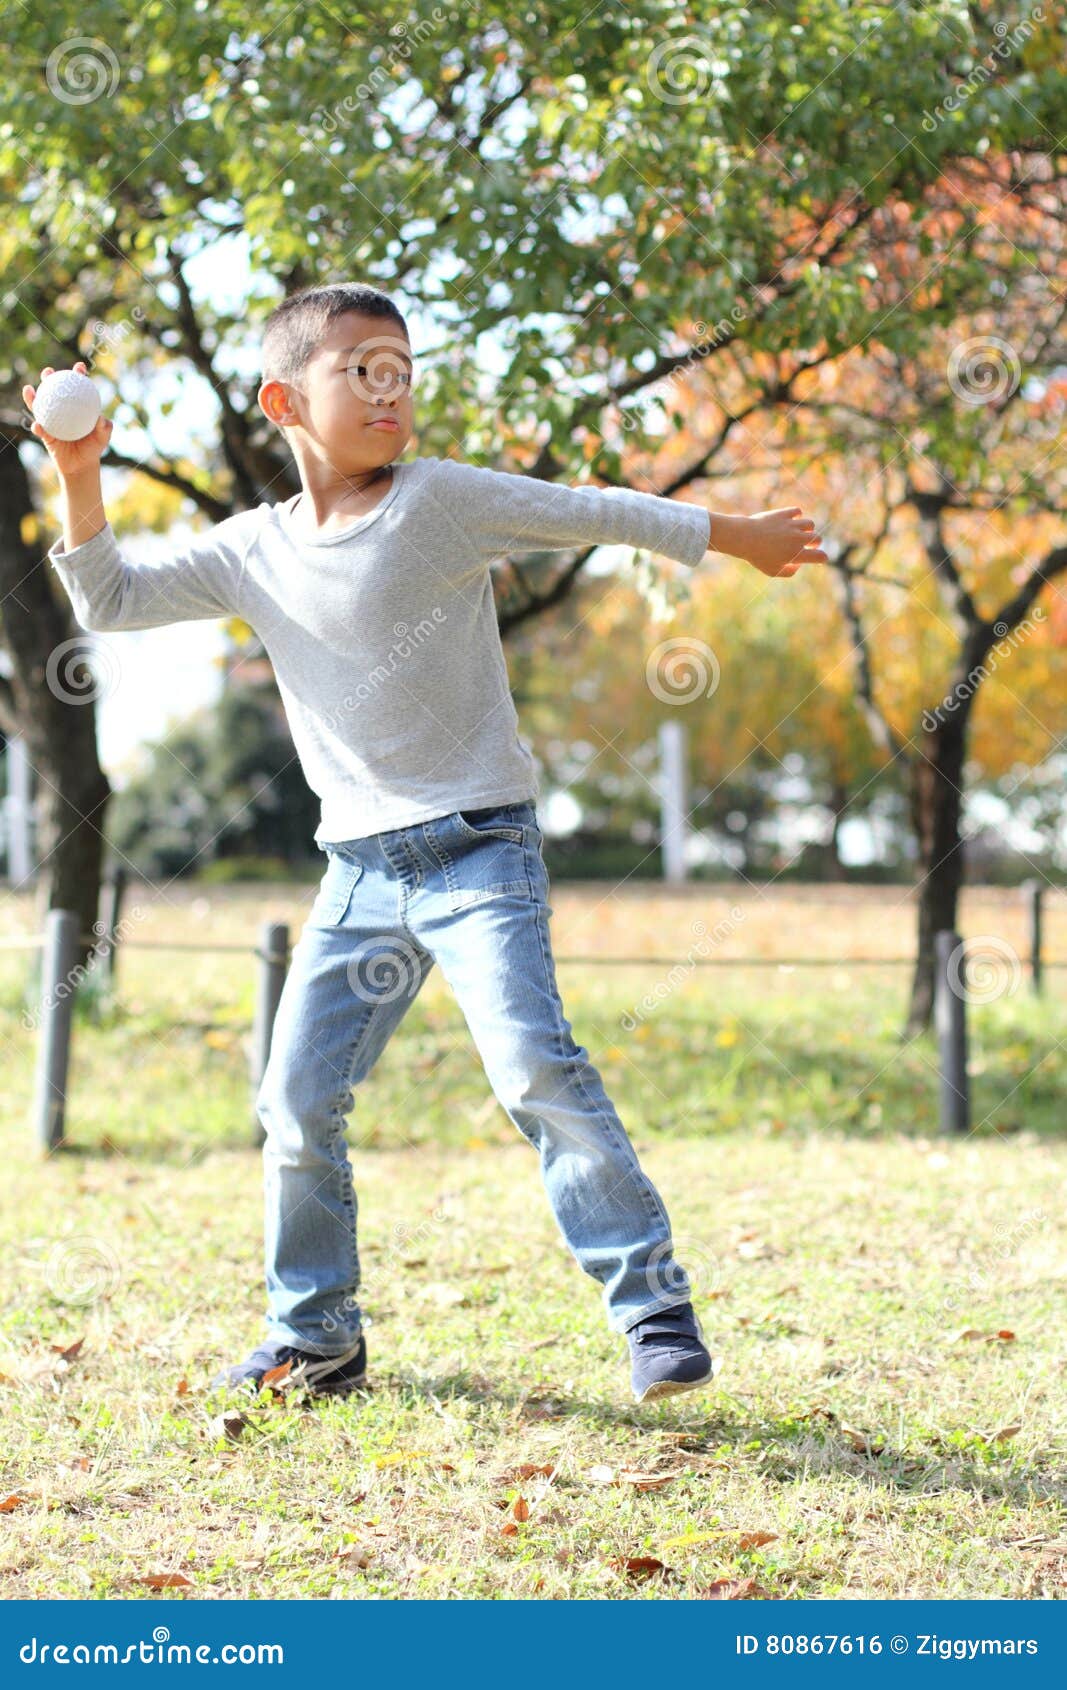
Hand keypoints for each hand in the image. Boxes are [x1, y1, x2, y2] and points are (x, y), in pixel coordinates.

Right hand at [22, 362, 113, 479]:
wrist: (82, 466)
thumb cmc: (94, 448)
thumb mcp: (102, 438)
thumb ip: (104, 428)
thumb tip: (101, 419)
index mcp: (76, 406)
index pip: (76, 387)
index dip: (77, 374)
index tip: (79, 368)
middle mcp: (61, 410)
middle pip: (53, 390)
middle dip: (50, 377)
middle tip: (49, 372)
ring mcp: (51, 421)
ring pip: (40, 406)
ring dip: (33, 397)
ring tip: (30, 390)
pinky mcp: (45, 435)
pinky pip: (40, 429)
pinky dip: (38, 427)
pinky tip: (38, 424)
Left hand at [715, 507, 827, 576]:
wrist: (744, 538)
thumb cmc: (757, 557)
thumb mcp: (772, 571)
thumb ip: (789, 572)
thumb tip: (798, 564)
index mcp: (796, 555)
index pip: (820, 557)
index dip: (822, 558)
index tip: (817, 558)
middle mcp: (797, 539)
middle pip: (818, 538)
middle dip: (814, 543)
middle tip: (805, 545)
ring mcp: (792, 525)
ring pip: (810, 524)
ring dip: (807, 529)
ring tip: (796, 533)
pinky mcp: (784, 514)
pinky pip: (798, 511)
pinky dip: (796, 516)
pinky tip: (789, 521)